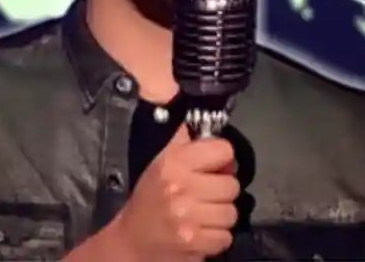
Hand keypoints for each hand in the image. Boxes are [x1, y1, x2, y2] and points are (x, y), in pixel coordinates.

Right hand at [110, 124, 239, 260]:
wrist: (132, 240)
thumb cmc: (150, 199)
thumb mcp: (161, 162)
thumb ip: (184, 140)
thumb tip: (207, 120)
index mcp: (174, 162)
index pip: (223, 150)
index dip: (221, 159)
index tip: (212, 167)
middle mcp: (181, 187)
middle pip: (232, 185)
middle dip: (221, 192)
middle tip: (205, 196)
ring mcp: (188, 217)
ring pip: (231, 213)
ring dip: (220, 217)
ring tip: (202, 215)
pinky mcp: (194, 242)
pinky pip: (226, 237)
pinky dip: (216, 238)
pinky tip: (200, 232)